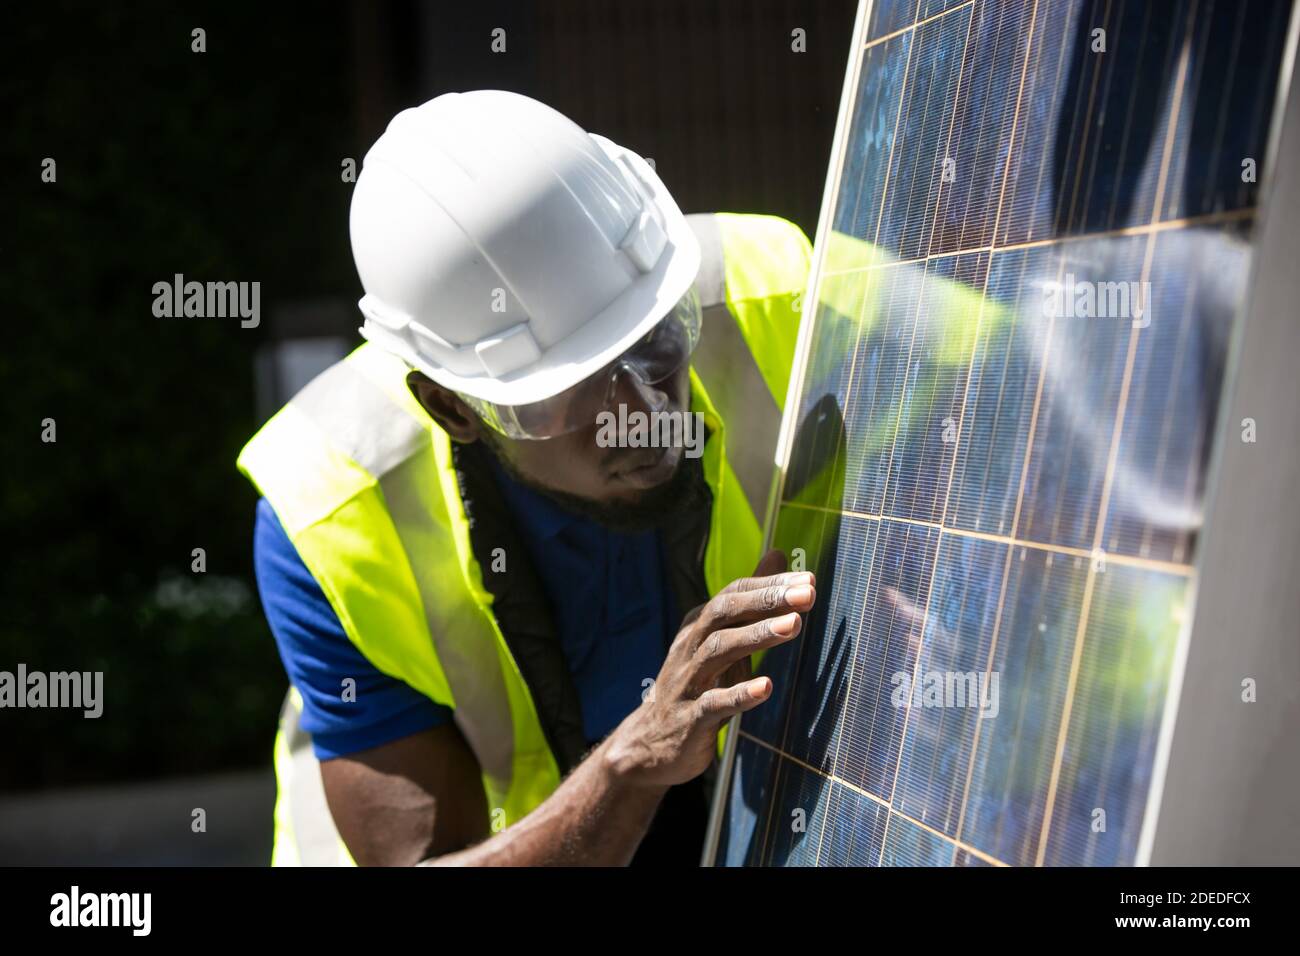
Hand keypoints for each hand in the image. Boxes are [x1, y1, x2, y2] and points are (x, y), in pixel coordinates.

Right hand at [605, 549, 815, 787]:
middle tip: (807, 595)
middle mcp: (691, 646)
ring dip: (756, 636)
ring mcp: (688, 682)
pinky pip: (713, 703)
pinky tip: (767, 688)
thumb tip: (776, 554)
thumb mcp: (720, 639)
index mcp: (699, 625)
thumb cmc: (694, 686)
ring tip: (793, 626)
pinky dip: (739, 694)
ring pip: (719, 650)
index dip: (769, 585)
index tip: (807, 581)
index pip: (733, 593)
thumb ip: (749, 600)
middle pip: (725, 613)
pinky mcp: (690, 719)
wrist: (649, 745)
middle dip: (766, 600)